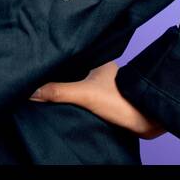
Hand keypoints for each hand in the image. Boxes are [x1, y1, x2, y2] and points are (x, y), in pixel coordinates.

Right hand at [28, 61, 166, 138]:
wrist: (147, 120)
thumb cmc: (122, 102)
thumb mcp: (84, 94)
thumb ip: (58, 92)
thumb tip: (32, 91)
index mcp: (100, 63)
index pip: (73, 60)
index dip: (59, 65)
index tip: (43, 69)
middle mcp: (104, 73)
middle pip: (77, 74)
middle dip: (63, 80)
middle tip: (44, 85)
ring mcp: (108, 88)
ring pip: (83, 88)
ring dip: (73, 93)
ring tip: (54, 96)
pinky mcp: (111, 103)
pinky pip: (90, 100)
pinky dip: (81, 104)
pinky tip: (72, 108)